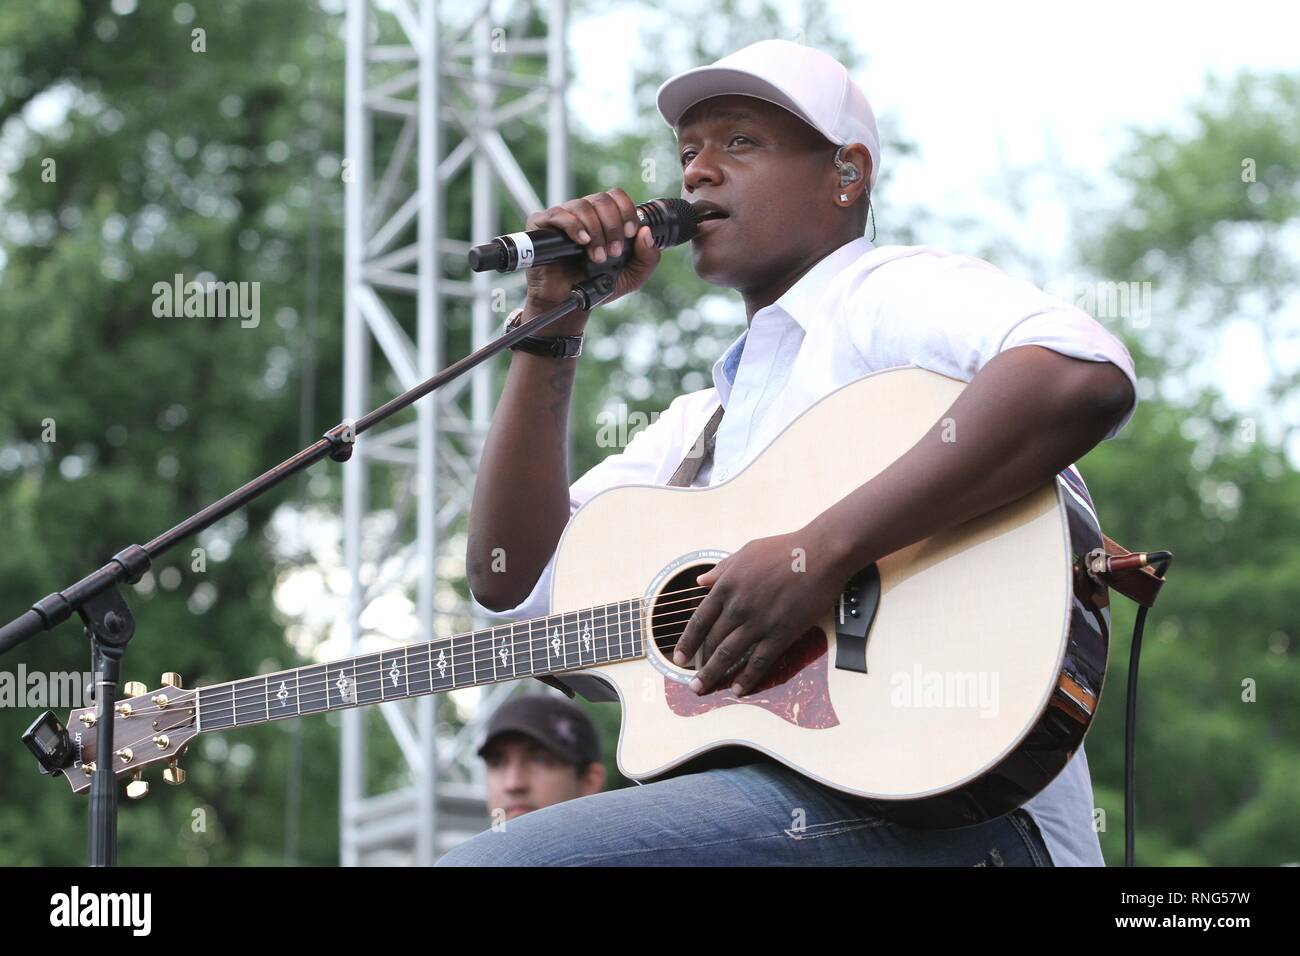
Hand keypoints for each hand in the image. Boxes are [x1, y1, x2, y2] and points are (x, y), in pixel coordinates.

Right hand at [523, 188, 662, 332]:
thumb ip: (648, 258)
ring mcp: (563, 217)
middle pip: (602, 200)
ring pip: (582, 206)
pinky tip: (582, 241)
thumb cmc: (597, 286)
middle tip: (614, 252)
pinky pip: (558, 214)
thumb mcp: (632, 276)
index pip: (616, 197)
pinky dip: (573, 226)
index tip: (630, 233)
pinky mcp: (542, 224)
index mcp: (604, 217)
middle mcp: (584, 213)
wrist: (569, 303)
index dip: (626, 211)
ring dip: (595, 231)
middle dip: (612, 227)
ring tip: (597, 256)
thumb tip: (646, 232)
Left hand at [671, 527, 848, 695]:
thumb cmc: (785, 550)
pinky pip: (759, 661)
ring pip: (729, 654)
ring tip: (702, 689)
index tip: (678, 657)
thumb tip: (701, 581)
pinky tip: (738, 689)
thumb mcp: (746, 552)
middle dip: (699, 664)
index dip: (687, 642)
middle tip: (692, 680)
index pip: (699, 620)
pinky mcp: (781, 633)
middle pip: (712, 641)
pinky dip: (747, 677)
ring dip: (713, 674)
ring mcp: (758, 622)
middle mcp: (738, 606)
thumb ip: (722, 569)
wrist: (819, 555)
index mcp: (727, 585)